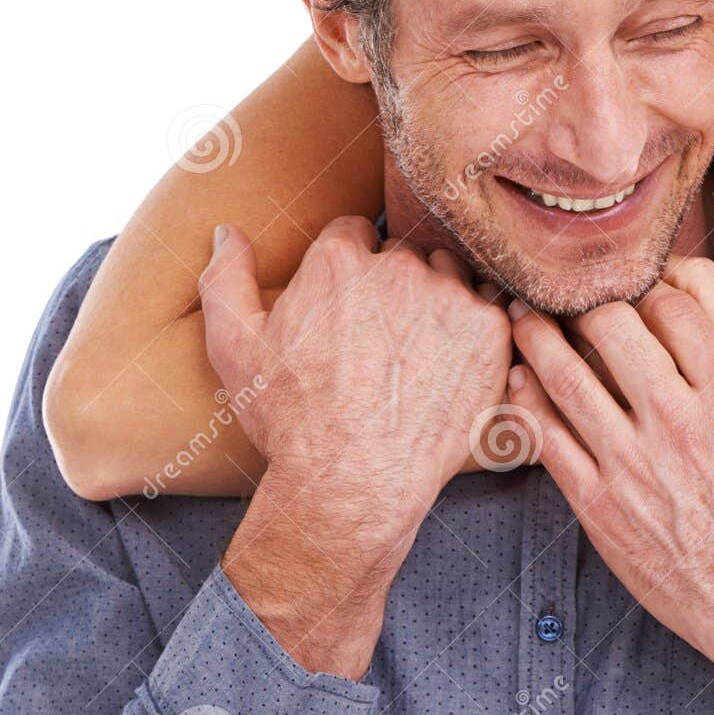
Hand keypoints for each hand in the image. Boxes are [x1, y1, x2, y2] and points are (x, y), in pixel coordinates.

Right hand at [200, 219, 511, 674]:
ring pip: (449, 276)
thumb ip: (224, 280)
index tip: (349, 308)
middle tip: (383, 342)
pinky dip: (475, 331)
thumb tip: (226, 231)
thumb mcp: (235, 351)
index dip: (350, 270)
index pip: (353, 233)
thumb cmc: (291, 421)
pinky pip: (489, 309)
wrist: (354, 483)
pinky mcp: (489, 329)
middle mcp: (398, 266)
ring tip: (417, 357)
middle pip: (404, 255)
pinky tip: (452, 366)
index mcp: (338, 260)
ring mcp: (449, 295)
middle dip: (394, 287)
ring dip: (439, 303)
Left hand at [507, 259, 713, 709]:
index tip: (640, 287)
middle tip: (570, 290)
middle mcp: (678, 423)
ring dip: (538, 337)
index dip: (653, 288)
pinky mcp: (601, 510)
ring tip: (521, 315)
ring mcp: (634, 467)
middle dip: (588, 299)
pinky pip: (548, 443)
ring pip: (567, 378)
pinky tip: (517, 383)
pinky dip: (526, 405)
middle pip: (611, 329)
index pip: (674, 310)